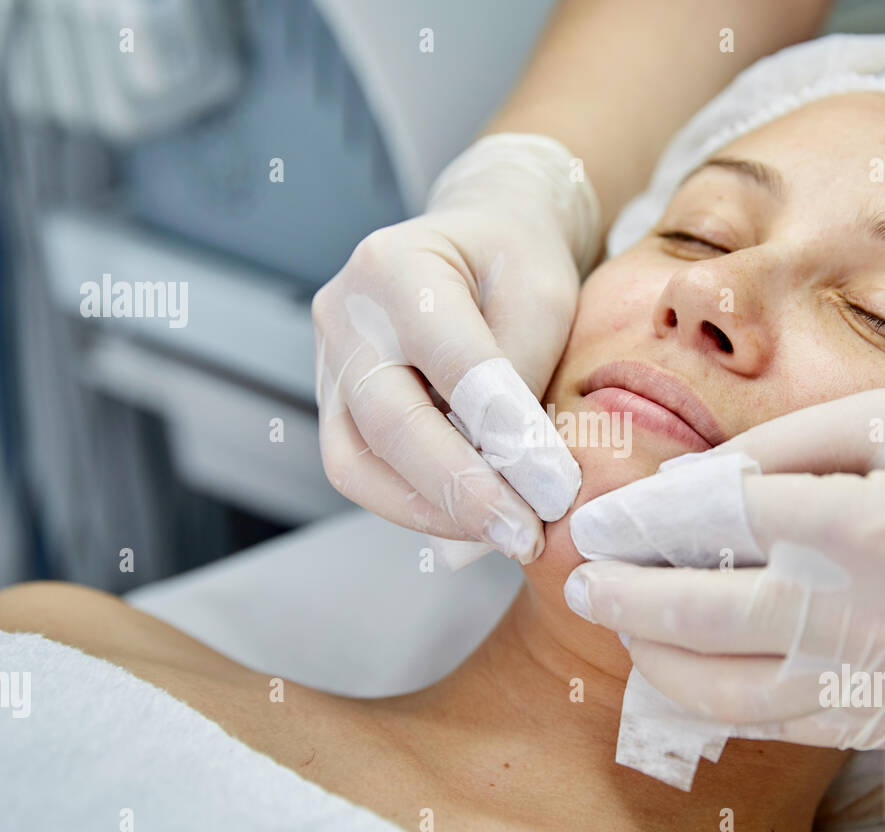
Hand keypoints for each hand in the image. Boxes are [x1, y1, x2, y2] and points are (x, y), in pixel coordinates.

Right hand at [313, 134, 600, 561]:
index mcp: (395, 264)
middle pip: (389, 422)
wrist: (475, 244)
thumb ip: (524, 370)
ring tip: (506, 535)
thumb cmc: (514, 263)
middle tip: (527, 534)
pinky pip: (362, 474)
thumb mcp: (544, 292)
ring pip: (357, 464)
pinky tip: (476, 522)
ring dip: (435, 513)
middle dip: (463, 490)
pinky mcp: (334, 407)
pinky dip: (420, 507)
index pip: (451, 361)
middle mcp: (343, 313)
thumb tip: (513, 469)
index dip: (505, 432)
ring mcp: (328, 363)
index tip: (557, 488)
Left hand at [565, 382, 884, 747]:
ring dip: (660, 659)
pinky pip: (780, 720)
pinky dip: (721, 693)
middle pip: (710, 617)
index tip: (600, 524)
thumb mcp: (884, 422)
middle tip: (582, 583)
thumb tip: (678, 490)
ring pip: (732, 693)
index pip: (723, 521)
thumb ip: (774, 452)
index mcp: (877, 523)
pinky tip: (690, 662)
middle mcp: (881, 616)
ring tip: (627, 624)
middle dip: (627, 601)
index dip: (646, 520)